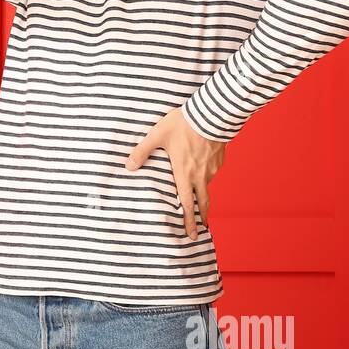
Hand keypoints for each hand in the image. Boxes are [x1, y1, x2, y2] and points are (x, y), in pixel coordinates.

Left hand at [124, 107, 225, 239]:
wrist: (212, 113)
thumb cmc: (183, 124)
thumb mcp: (158, 136)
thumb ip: (142, 151)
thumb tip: (129, 166)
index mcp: (185, 174)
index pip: (187, 203)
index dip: (189, 220)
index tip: (191, 234)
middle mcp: (201, 176)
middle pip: (202, 202)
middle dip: (201, 218)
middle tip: (200, 230)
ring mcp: (213, 168)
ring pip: (206, 186)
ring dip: (202, 194)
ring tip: (197, 195)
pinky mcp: (220, 159)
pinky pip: (212, 171)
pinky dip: (207, 175)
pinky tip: (201, 167)